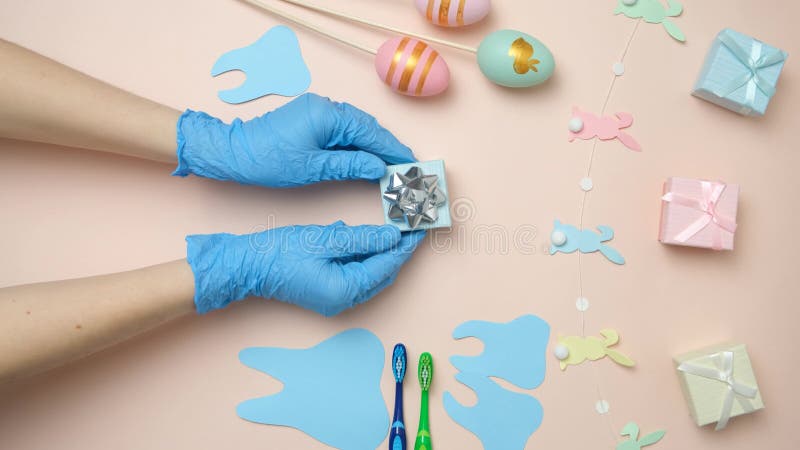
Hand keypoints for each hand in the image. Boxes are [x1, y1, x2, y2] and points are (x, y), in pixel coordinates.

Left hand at [173, 93, 414, 186]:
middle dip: (387, 146)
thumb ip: (350, 166)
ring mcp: (318, 110)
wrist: (234, 153)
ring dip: (373, 146)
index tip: (411, 162)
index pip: (370, 131)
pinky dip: (356, 144)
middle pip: (366, 126)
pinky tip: (367, 158)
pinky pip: (342, 129)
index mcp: (328, 114)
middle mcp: (325, 106)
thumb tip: (379, 168)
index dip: (393, 148)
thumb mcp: (314, 168)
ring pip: (355, 128)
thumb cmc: (268, 160)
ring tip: (392, 165)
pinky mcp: (311, 119)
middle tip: (406, 166)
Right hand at [186, 222, 425, 315]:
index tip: (420, 226)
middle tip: (411, 225)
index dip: (406, 245)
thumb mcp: (325, 239)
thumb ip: (362, 238)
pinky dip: (363, 255)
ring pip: (371, 273)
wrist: (247, 266)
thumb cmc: (280, 253)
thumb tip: (394, 235)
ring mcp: (336, 298)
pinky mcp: (329, 291)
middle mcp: (345, 300)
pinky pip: (356, 273)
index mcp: (346, 290)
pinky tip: (363, 236)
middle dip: (398, 249)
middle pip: (383, 273)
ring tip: (394, 227)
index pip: (387, 265)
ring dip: (382, 251)